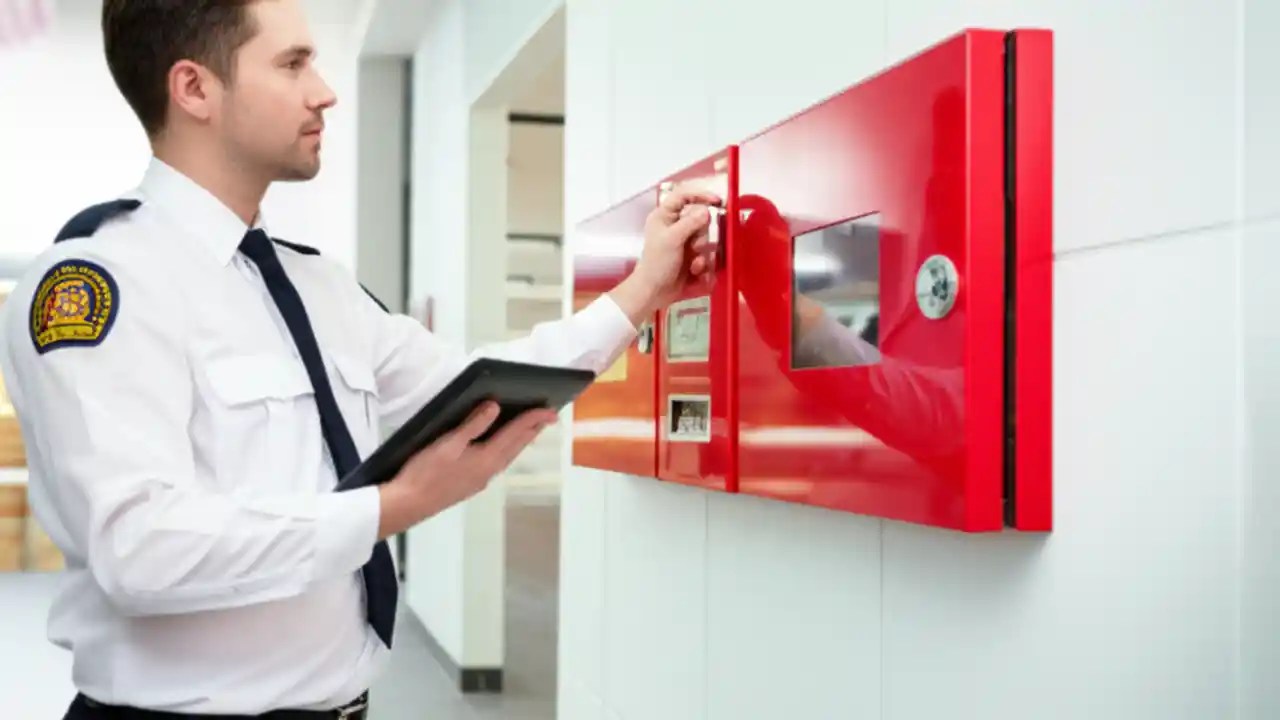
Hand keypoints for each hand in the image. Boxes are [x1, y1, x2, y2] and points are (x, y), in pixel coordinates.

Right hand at [377, 401, 557, 537]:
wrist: (409, 504)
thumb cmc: (425, 473)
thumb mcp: (447, 443)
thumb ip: (472, 424)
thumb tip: (494, 407)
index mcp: (486, 458)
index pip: (516, 433)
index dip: (533, 419)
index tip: (551, 410)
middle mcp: (489, 471)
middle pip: (517, 446)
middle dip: (533, 430)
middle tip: (549, 417)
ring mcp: (481, 480)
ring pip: (508, 456)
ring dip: (521, 441)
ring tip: (531, 429)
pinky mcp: (471, 484)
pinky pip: (498, 463)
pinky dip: (507, 451)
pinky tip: (502, 448)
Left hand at [609, 188, 722, 324]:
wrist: (653, 292)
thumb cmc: (657, 264)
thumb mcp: (672, 239)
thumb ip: (690, 223)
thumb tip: (706, 210)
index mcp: (664, 216)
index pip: (683, 196)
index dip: (700, 195)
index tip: (716, 201)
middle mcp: (674, 226)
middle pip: (699, 219)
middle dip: (701, 236)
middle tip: (694, 248)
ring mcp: (683, 242)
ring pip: (704, 238)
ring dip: (702, 253)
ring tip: (693, 265)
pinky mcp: (689, 256)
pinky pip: (705, 253)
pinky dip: (702, 263)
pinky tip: (695, 272)